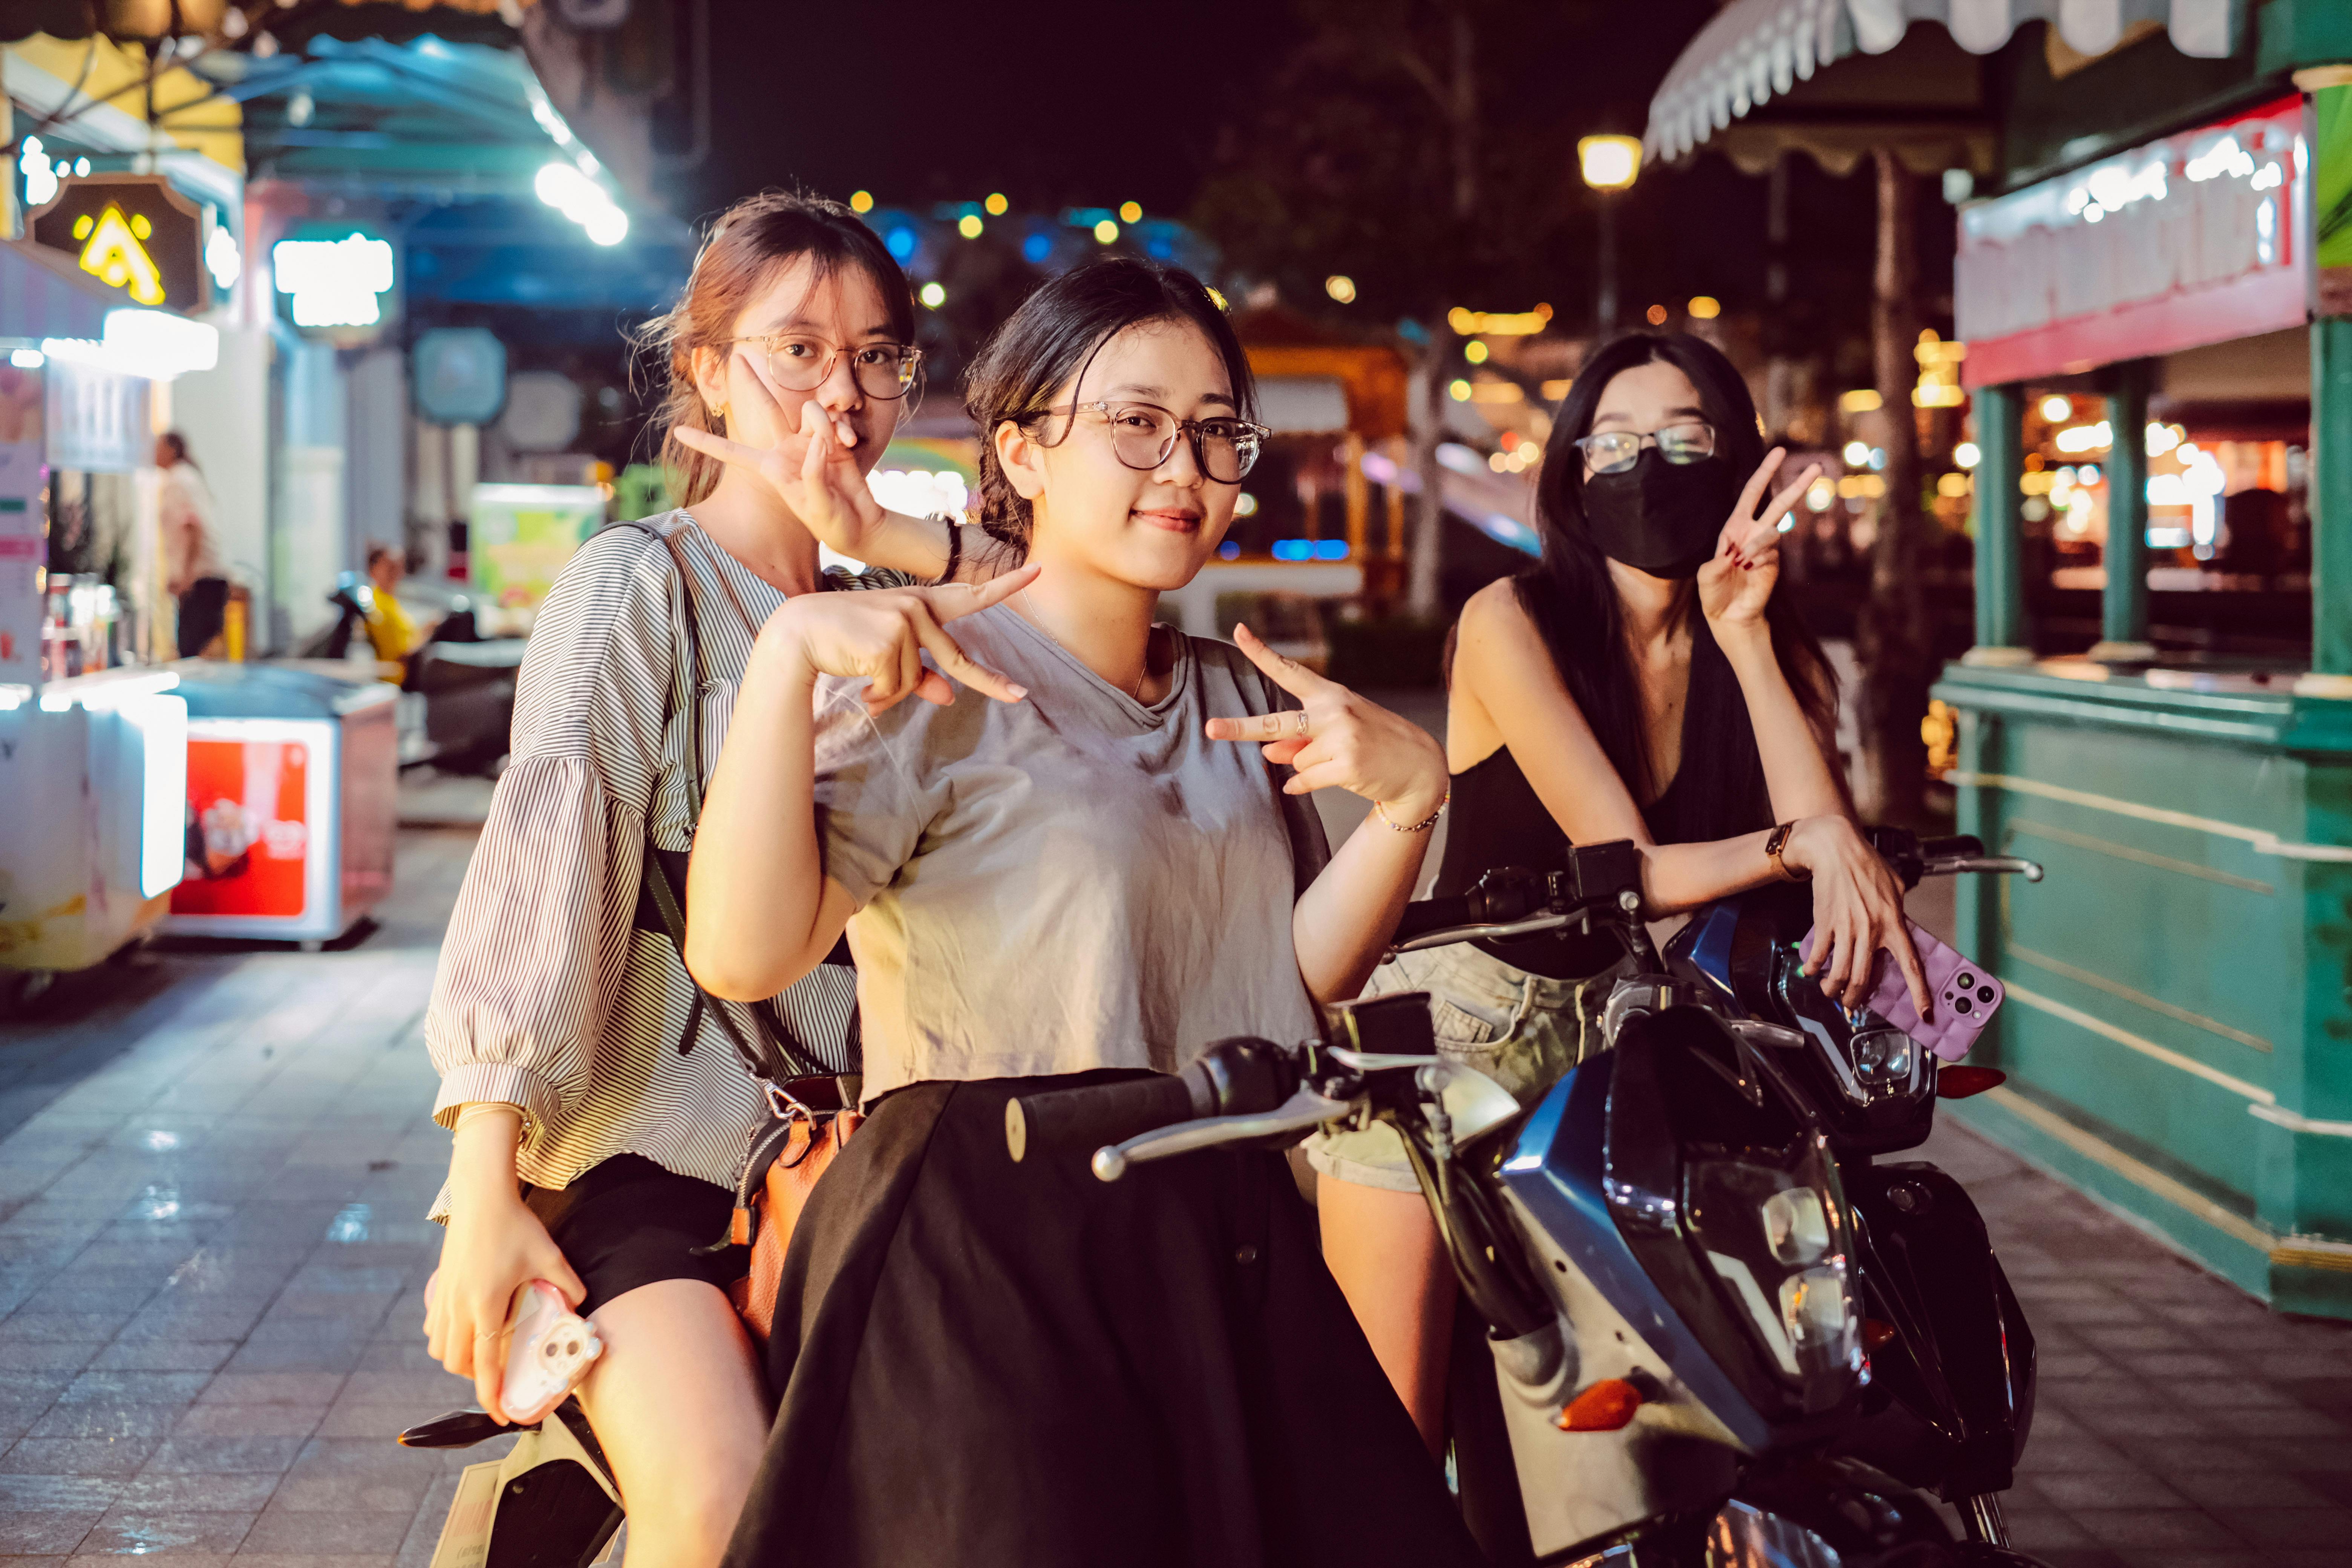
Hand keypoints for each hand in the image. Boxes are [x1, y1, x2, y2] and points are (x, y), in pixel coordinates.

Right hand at [423, 1191, 583, 1424]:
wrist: (480, 1196)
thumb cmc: (514, 1225)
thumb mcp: (548, 1255)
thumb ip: (566, 1282)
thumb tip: (580, 1304)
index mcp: (486, 1305)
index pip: (484, 1365)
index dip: (491, 1396)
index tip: (499, 1415)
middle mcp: (459, 1307)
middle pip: (457, 1363)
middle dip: (475, 1379)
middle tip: (497, 1377)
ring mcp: (444, 1297)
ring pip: (440, 1348)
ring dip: (458, 1360)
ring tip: (481, 1356)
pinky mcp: (438, 1286)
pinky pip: (433, 1327)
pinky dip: (445, 1339)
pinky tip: (465, 1330)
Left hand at [673, 387, 889, 558]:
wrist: (861, 524)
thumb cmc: (833, 523)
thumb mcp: (817, 507)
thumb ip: (813, 473)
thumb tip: (818, 441)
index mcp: (771, 469)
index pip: (732, 453)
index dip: (705, 443)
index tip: (678, 434)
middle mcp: (786, 450)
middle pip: (765, 407)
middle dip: (752, 382)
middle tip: (738, 357)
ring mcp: (810, 442)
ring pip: (810, 411)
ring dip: (822, 424)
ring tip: (837, 447)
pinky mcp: (834, 440)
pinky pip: (834, 421)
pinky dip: (842, 431)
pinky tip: (850, 446)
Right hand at [762, 564, 1037, 712]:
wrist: (796, 635)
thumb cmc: (842, 641)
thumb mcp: (887, 656)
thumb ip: (921, 674)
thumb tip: (950, 695)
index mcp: (919, 604)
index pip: (968, 596)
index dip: (1004, 585)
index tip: (1037, 571)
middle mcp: (916, 607)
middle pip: (957, 659)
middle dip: (989, 682)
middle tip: (1021, 697)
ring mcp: (904, 621)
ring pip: (915, 681)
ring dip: (890, 693)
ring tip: (864, 682)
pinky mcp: (888, 641)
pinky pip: (895, 688)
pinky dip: (878, 695)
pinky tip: (858, 683)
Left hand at [1205, 624, 1446, 817]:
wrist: (1419, 766)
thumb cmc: (1373, 744)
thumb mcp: (1337, 733)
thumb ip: (1298, 740)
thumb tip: (1267, 751)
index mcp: (1330, 695)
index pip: (1290, 671)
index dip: (1262, 652)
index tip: (1239, 631)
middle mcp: (1334, 711)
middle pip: (1276, 722)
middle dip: (1240, 728)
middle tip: (1209, 728)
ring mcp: (1341, 738)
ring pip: (1296, 759)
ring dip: (1309, 766)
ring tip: (1341, 761)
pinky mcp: (1346, 765)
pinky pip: (1305, 780)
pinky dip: (1305, 785)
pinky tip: (1335, 778)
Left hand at [1698, 448, 1821, 633]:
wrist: (1729, 616)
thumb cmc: (1714, 594)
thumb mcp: (1706, 576)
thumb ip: (1716, 562)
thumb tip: (1737, 552)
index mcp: (1734, 527)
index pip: (1752, 494)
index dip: (1765, 472)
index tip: (1780, 452)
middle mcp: (1753, 533)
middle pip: (1779, 502)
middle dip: (1797, 485)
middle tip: (1816, 466)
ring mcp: (1766, 548)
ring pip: (1772, 530)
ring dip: (1756, 544)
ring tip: (1742, 561)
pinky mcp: (1775, 562)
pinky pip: (1771, 552)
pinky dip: (1758, 559)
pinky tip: (1749, 570)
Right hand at [1781, 816, 1929, 1014]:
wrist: (1837, 849)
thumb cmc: (1868, 865)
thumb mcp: (1896, 888)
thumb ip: (1899, 913)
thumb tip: (1899, 928)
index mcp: (1893, 923)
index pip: (1910, 965)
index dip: (1919, 992)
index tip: (1925, 1012)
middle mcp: (1870, 930)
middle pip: (1863, 979)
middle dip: (1856, 1000)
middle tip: (1852, 1007)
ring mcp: (1845, 929)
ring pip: (1839, 973)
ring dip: (1832, 989)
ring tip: (1830, 992)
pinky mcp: (1825, 923)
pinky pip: (1817, 955)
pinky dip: (1812, 967)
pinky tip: (1810, 971)